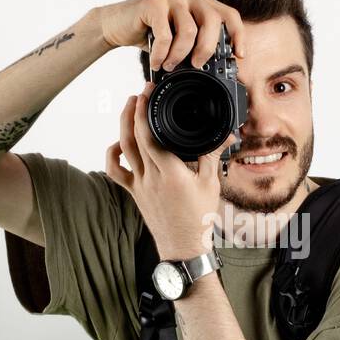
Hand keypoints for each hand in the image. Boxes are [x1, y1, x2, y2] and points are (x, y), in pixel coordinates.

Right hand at [94, 0, 246, 70]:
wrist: (116, 24)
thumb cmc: (150, 34)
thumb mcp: (178, 38)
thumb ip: (196, 44)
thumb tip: (217, 69)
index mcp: (200, 1)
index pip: (229, 14)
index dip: (238, 35)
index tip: (239, 56)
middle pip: (213, 22)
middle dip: (208, 49)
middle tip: (197, 66)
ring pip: (189, 30)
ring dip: (180, 55)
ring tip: (170, 66)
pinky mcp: (154, 3)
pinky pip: (166, 34)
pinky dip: (162, 53)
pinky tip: (157, 62)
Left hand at [105, 81, 238, 260]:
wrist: (183, 246)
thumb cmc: (199, 219)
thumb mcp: (211, 184)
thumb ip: (213, 155)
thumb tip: (226, 134)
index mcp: (170, 172)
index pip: (150, 134)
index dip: (145, 110)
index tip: (148, 93)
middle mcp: (150, 177)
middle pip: (133, 137)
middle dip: (133, 111)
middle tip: (140, 93)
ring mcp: (139, 185)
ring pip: (122, 150)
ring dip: (122, 126)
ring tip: (128, 108)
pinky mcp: (134, 193)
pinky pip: (116, 172)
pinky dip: (113, 155)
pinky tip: (118, 144)